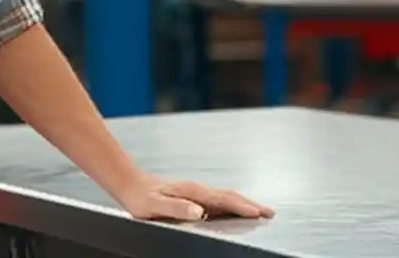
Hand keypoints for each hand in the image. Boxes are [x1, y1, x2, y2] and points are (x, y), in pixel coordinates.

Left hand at [114, 174, 274, 221]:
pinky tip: (234, 212)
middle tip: (270, 213)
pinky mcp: (192, 196)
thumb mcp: (154, 206)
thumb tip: (199, 212)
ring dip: (243, 204)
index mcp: (192, 192)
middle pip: (229, 196)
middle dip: (250, 204)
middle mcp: (196, 190)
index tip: (258, 213)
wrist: (129, 184)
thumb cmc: (140, 198)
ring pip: (225, 198)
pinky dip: (231, 205)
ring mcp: (195, 192)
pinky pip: (217, 201)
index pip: (222, 200)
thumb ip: (176, 208)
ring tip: (259, 212)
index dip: (241, 207)